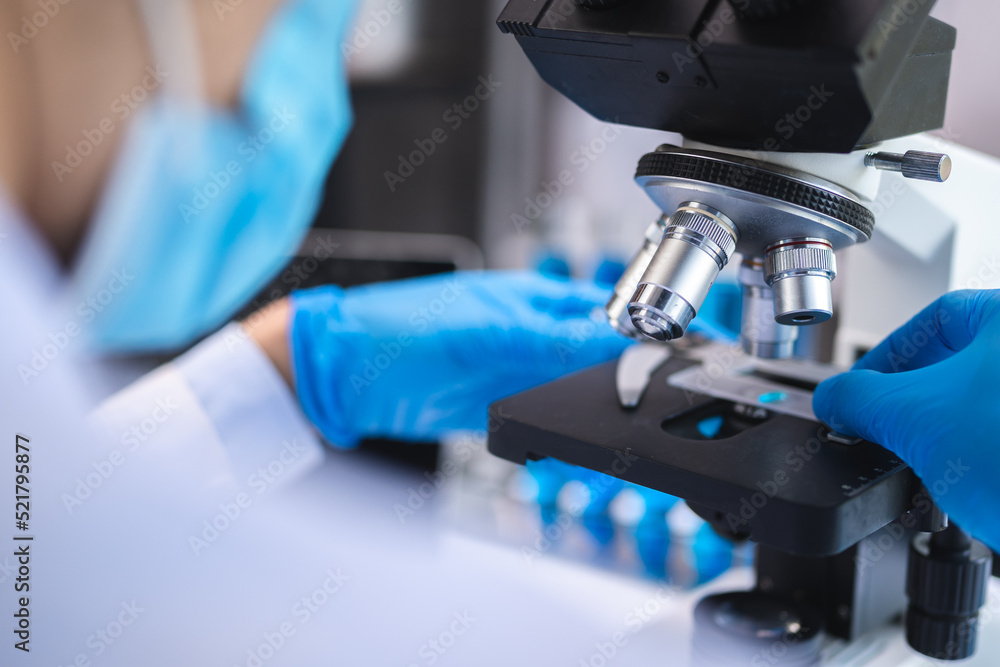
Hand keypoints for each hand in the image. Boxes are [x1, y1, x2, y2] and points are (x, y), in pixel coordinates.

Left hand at [289, 271, 629, 446]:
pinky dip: (555, 437)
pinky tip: (568, 449)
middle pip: (590, 357)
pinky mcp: (492, 409)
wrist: (338, 377)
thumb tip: (613, 342)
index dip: (638, 331)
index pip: (600, 313)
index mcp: (529, 302)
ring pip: (568, 394)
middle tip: (648, 405)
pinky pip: (537, 423)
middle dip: (619, 380)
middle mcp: (525, 336)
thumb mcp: (484, 333)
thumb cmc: (398, 331)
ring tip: (613, 436)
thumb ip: (549, 340)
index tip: (673, 353)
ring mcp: (509, 373)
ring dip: (588, 412)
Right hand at [813, 290, 999, 550]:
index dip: (889, 353)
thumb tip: (834, 400)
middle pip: (964, 360)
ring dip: (946, 427)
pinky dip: (980, 453)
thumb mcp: (913, 417)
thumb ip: (859, 399)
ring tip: (923, 456)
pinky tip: (964, 480)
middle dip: (916, 394)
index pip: (938, 318)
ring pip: (985, 402)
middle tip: (886, 422)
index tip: (863, 387)